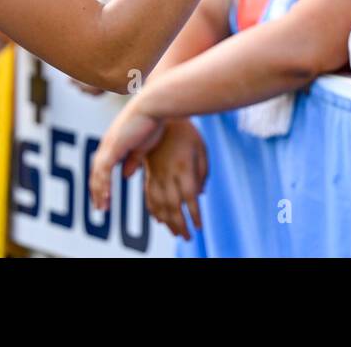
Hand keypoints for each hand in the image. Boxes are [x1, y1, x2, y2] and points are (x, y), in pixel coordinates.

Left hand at [88, 101, 165, 212]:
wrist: (154, 106)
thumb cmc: (153, 122)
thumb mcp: (142, 146)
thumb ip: (133, 160)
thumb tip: (125, 176)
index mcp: (114, 143)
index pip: (102, 167)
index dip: (102, 183)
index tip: (105, 198)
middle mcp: (107, 144)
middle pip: (96, 172)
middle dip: (97, 191)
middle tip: (100, 208)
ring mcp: (108, 145)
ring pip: (98, 173)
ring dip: (99, 192)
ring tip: (103, 208)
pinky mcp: (113, 146)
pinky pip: (104, 170)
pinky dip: (104, 185)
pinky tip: (107, 197)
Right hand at [142, 119, 208, 239]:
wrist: (160, 113)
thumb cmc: (186, 131)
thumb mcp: (201, 148)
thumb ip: (203, 172)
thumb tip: (200, 194)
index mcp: (183, 166)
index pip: (190, 198)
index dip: (194, 215)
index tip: (198, 227)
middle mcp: (168, 173)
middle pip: (173, 205)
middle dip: (180, 224)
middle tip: (187, 238)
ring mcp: (156, 173)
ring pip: (159, 203)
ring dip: (167, 221)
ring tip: (175, 233)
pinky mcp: (148, 172)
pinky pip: (148, 195)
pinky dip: (153, 209)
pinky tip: (158, 219)